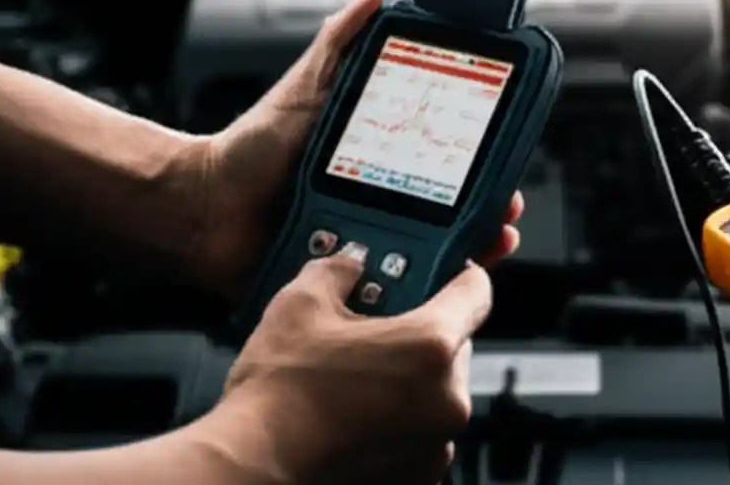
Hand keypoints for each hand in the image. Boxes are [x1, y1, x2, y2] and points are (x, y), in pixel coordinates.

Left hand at [192, 0, 522, 296]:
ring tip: (488, 242)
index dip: (483, 166)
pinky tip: (445, 279)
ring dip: (472, 252)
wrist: (203, 210)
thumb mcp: (305, 86)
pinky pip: (397, 293)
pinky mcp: (351, 285)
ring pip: (438, 256)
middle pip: (455, 214)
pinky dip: (426, 291)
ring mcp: (371, 246)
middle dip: (490, 212)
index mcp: (383, 162)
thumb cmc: (249, 151)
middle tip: (505, 207)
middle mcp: (384, 205)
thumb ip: (341, 42)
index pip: (448, 165)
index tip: (504, 163)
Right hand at [215, 249, 492, 482]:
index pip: (477, 292)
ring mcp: (437, 443)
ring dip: (408, 381)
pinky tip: (353, 415)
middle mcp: (447, 399)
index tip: (441, 272)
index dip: (457, 276)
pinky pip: (420, 432)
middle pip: (454, 345)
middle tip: (376, 330)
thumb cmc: (277, 396)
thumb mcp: (300, 305)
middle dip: (419, 334)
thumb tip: (347, 265)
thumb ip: (336, 271)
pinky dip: (397, 421)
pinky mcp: (420, 474)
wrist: (252, 467)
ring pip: (436, 391)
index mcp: (432, 347)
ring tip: (355, 378)